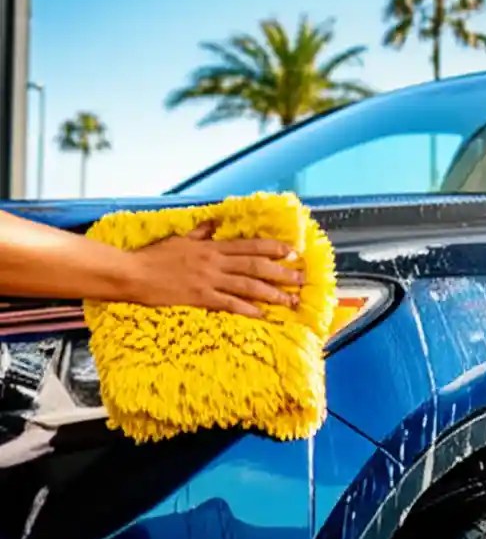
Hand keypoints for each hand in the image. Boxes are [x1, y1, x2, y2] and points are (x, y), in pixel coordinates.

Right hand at [121, 221, 303, 317]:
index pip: (249, 245)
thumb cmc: (153, 256)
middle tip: (301, 278)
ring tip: (290, 301)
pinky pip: (228, 303)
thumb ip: (200, 233)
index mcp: (211, 247)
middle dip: (282, 272)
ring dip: (272, 294)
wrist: (131, 273)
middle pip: (256, 266)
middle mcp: (214, 262)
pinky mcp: (199, 297)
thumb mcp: (180, 239)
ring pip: (247, 286)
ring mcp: (208, 280)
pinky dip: (246, 309)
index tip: (292, 252)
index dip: (273, 248)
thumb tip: (213, 223)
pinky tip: (261, 315)